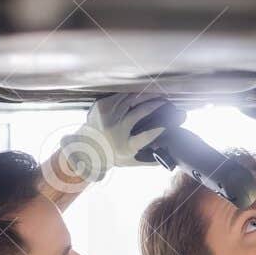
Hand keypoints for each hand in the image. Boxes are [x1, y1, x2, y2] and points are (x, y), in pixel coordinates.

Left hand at [61, 93, 182, 182]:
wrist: (86, 147)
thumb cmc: (113, 155)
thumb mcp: (132, 161)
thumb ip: (150, 160)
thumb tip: (169, 157)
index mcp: (125, 146)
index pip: (146, 136)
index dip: (159, 129)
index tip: (169, 124)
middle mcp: (115, 130)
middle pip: (140, 112)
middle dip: (156, 104)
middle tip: (165, 101)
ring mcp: (107, 117)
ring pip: (131, 100)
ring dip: (146, 95)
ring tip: (156, 94)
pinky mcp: (102, 107)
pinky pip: (121, 96)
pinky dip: (132, 94)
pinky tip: (141, 93)